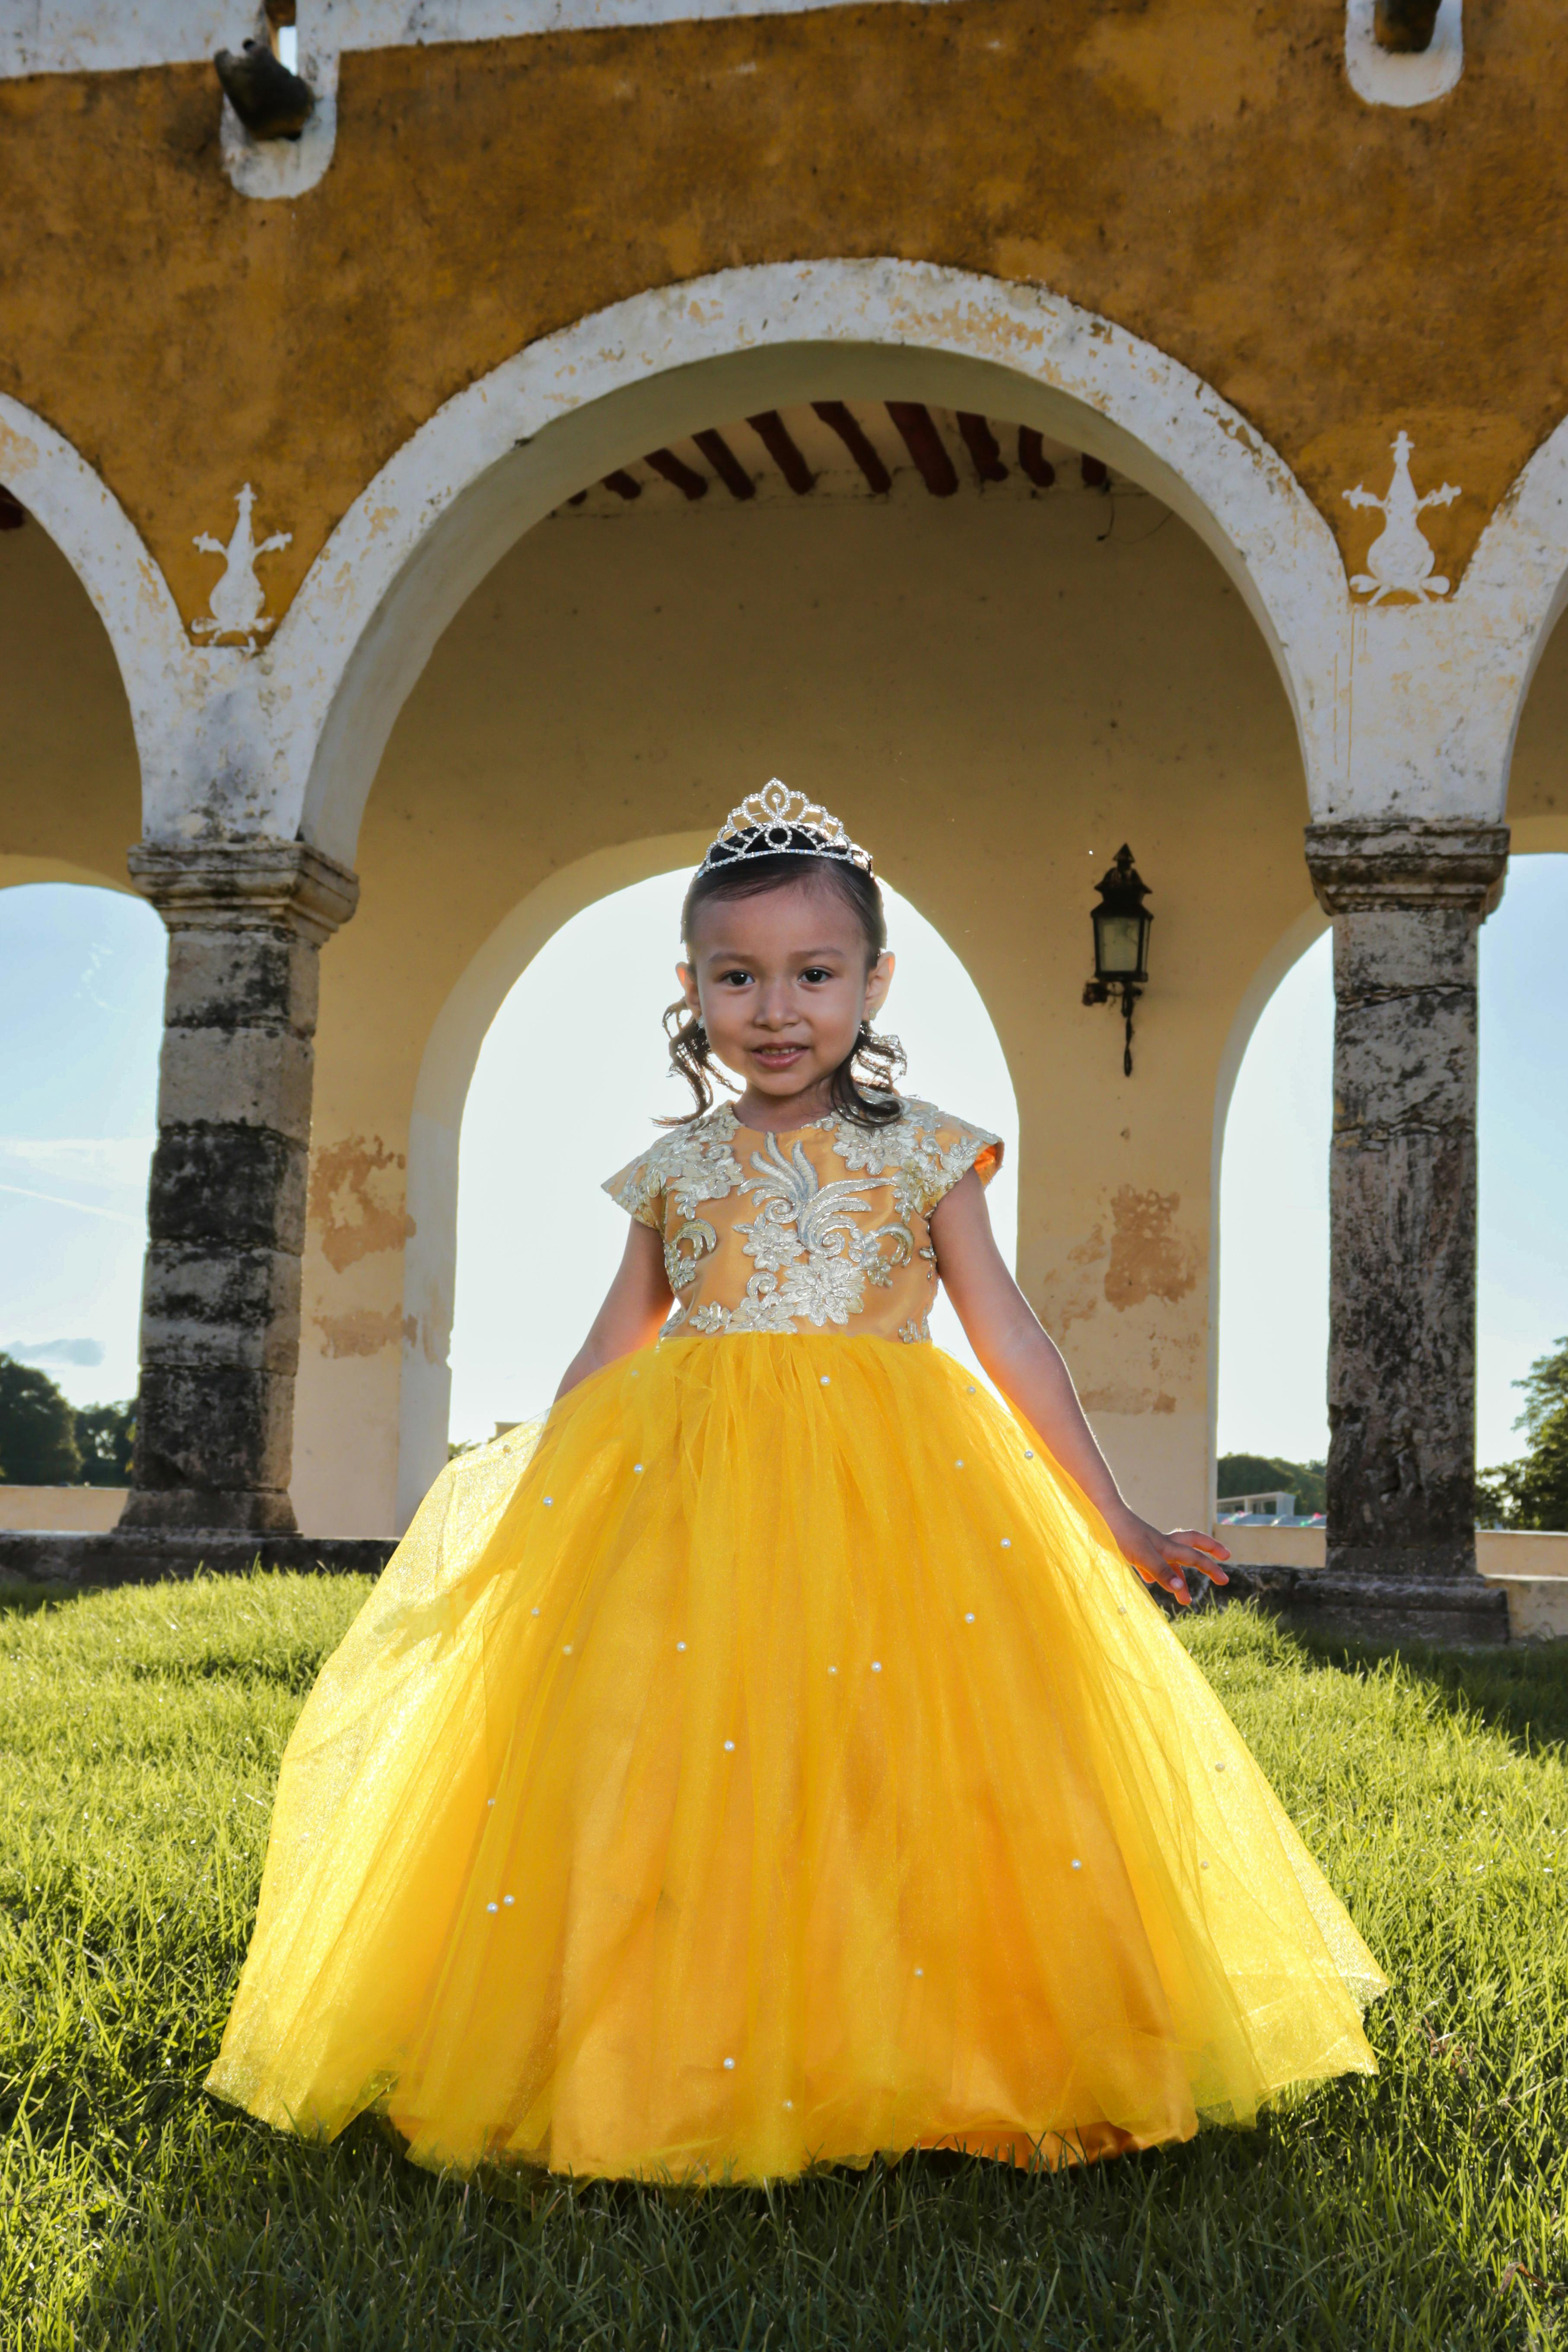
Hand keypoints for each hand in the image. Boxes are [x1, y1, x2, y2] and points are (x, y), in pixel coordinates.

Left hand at [1103, 1509, 1230, 1607]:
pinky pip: (1150, 1564)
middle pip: (1191, 1546)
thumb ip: (1161, 1571)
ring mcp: (1148, 1547)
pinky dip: (1155, 1573)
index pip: (1194, 1557)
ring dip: (1180, 1576)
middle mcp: (1161, 1545)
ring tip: (1184, 1598)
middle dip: (1208, 1554)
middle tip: (1225, 1557)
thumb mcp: (1142, 1556)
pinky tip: (1150, 1580)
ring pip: (1171, 1560)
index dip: (1210, 1568)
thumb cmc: (1121, 1536)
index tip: (1224, 1580)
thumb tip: (1181, 1588)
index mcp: (1167, 1546)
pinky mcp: (1134, 1551)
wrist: (1100, 1518)